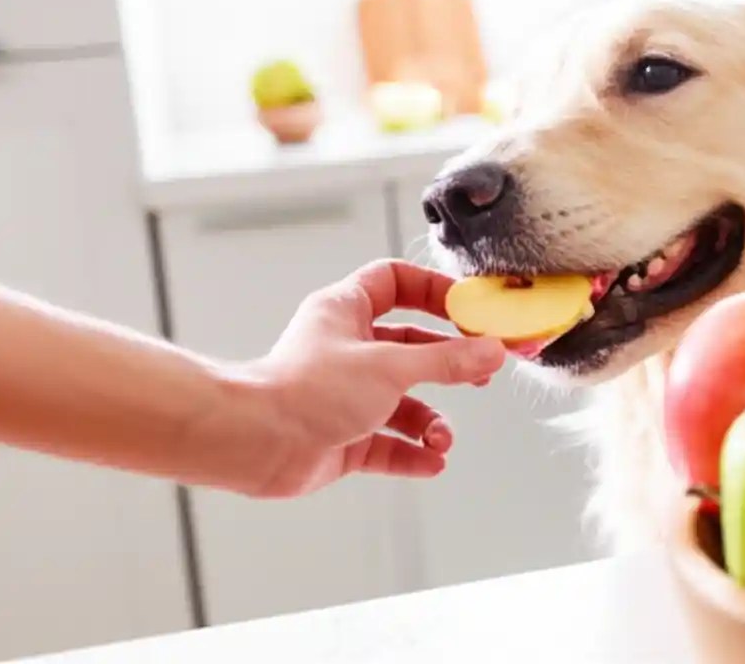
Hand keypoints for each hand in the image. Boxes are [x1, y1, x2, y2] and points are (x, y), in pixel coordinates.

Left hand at [229, 260, 505, 496]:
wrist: (254, 442)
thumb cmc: (305, 389)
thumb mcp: (391, 366)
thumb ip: (447, 361)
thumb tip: (491, 352)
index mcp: (347, 311)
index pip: (396, 282)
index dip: (434, 291)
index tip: (471, 309)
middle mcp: (347, 350)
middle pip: (411, 347)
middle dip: (449, 364)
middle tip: (481, 374)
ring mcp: (345, 396)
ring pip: (403, 402)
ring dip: (431, 422)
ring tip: (441, 438)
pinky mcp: (342, 437)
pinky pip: (388, 444)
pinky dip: (412, 453)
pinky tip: (431, 461)